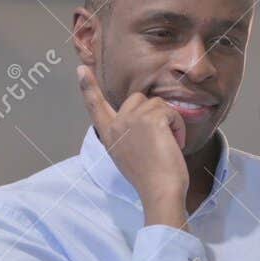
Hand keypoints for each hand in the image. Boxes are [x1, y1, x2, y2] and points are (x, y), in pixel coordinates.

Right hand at [78, 65, 188, 224]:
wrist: (160, 191)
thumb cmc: (150, 179)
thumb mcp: (129, 155)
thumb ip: (128, 134)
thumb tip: (144, 117)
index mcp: (109, 135)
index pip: (95, 107)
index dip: (89, 87)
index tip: (81, 69)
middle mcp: (116, 125)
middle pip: (137, 99)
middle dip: (153, 113)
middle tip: (161, 141)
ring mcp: (131, 120)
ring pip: (157, 104)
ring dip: (169, 121)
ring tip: (169, 144)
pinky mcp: (151, 119)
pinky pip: (170, 111)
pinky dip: (178, 126)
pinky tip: (175, 143)